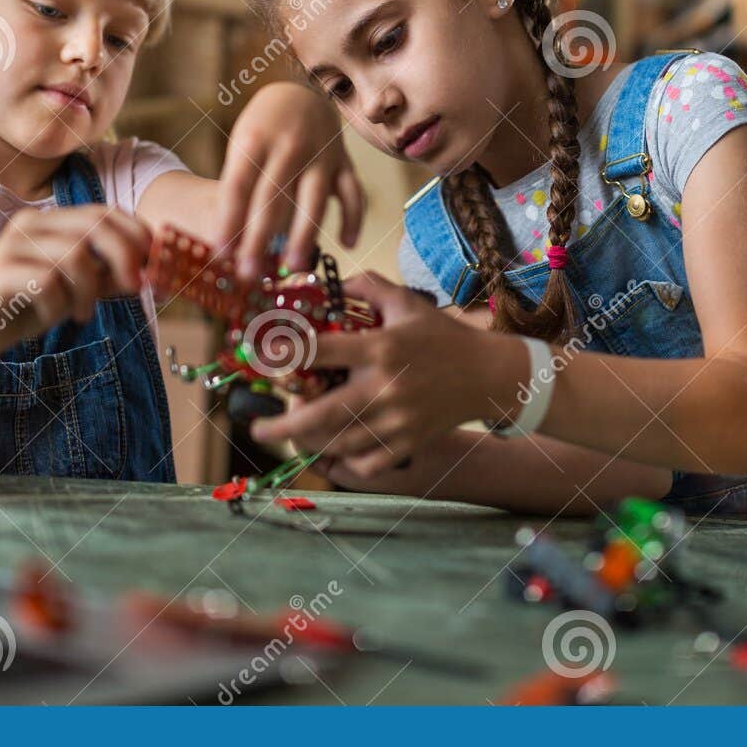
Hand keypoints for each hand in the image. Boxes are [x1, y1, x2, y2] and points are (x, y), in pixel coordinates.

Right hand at [0, 205, 150, 354]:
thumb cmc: (22, 307)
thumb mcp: (73, 290)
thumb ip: (105, 277)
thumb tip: (147, 272)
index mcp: (52, 222)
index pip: (105, 212)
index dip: (136, 234)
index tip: (150, 266)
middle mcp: (32, 225)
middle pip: (95, 226)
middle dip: (124, 257)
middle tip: (131, 289)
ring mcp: (13, 245)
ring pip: (75, 255)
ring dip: (89, 290)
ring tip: (81, 313)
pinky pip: (47, 282)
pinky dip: (59, 305)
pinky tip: (52, 317)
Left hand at [214, 82, 363, 279]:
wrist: (302, 92)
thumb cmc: (264, 128)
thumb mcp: (242, 145)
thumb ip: (240, 186)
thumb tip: (232, 240)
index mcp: (254, 139)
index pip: (238, 186)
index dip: (228, 220)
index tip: (221, 253)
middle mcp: (289, 145)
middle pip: (272, 198)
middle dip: (259, 239)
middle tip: (249, 274)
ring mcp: (321, 153)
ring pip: (314, 199)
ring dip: (303, 235)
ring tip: (293, 267)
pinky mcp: (345, 160)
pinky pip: (352, 192)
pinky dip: (353, 218)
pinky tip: (346, 243)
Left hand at [250, 273, 528, 476]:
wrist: (488, 375)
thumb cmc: (444, 337)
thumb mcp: (408, 302)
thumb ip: (370, 287)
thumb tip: (333, 282)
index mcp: (380, 348)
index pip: (320, 351)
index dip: (284, 356)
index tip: (262, 361)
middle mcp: (384, 388)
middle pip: (320, 414)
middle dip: (282, 425)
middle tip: (259, 426)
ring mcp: (396, 421)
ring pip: (338, 443)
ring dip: (308, 443)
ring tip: (293, 435)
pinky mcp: (407, 444)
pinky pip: (365, 464)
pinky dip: (343, 462)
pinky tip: (332, 451)